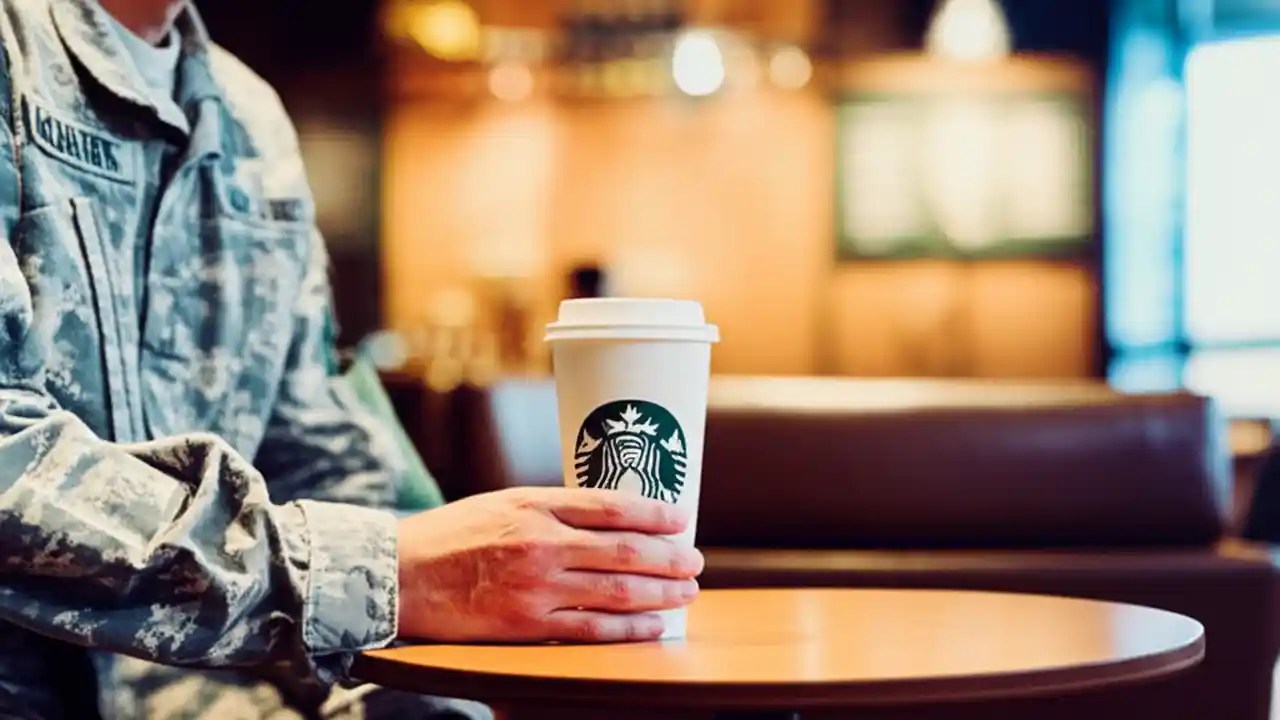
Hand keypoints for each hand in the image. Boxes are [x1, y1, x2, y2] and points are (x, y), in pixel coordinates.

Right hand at [396, 487, 702, 642]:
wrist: (400, 574)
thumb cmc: (452, 534)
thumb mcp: (503, 502)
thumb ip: (553, 508)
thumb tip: (609, 518)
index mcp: (536, 504)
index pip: (611, 506)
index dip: (654, 514)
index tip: (681, 519)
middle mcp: (541, 543)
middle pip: (623, 550)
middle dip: (668, 557)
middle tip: (696, 561)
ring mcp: (536, 587)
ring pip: (615, 591)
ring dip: (660, 593)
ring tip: (687, 592)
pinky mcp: (527, 624)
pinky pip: (591, 629)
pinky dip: (629, 628)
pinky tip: (654, 626)